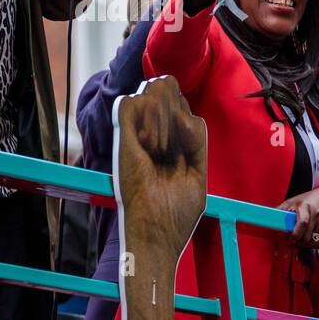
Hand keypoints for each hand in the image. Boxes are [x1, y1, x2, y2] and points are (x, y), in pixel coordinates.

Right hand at [115, 76, 208, 319]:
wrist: (156, 233)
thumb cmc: (175, 213)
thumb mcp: (197, 172)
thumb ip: (196, 138)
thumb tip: (182, 113)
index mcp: (168, 140)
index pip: (180, 101)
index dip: (187, 117)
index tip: (186, 151)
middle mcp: (150, 131)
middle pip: (169, 87)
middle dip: (177, 112)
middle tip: (171, 149)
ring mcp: (134, 133)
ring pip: (153, 88)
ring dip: (164, 119)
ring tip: (158, 151)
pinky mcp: (120, 138)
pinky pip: (131, 102)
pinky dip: (145, 118)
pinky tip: (148, 144)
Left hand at [279, 188, 318, 248]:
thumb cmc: (308, 199)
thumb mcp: (293, 201)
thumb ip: (282, 209)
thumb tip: (270, 218)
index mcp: (305, 206)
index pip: (302, 223)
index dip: (295, 235)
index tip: (289, 239)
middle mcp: (316, 212)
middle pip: (307, 235)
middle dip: (299, 242)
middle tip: (293, 242)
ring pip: (313, 239)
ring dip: (305, 244)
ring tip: (299, 241)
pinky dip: (312, 241)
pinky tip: (308, 237)